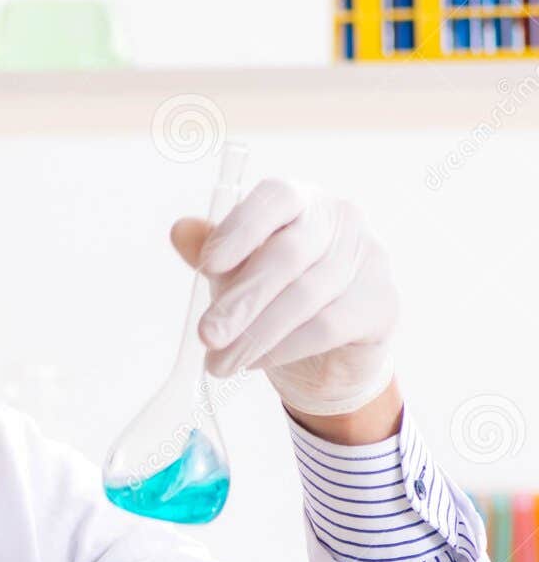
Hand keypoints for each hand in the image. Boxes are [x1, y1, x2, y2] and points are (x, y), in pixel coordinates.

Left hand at [169, 178, 397, 417]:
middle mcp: (340, 220)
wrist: (327, 355)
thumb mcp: (236, 275)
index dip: (240, 229)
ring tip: (220, 363)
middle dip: (241, 301)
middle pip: (288, 255)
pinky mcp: (381, 302)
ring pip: (304, 297)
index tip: (207, 265)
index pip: (275, 198)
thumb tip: (180, 229)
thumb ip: (213, 253)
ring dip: (255, 336)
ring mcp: (368, 258)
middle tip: (207, 335)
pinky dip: (285, 348)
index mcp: (301, 201)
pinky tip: (257, 362)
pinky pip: (327, 326)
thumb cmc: (274, 300)